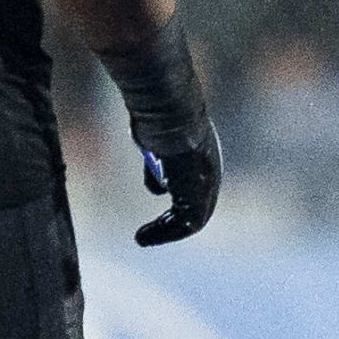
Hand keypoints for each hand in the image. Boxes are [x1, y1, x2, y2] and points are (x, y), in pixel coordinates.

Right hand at [96, 17, 217, 245]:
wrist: (166, 101)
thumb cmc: (153, 101)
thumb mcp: (148, 116)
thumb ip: (144, 129)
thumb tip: (131, 121)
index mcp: (199, 148)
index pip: (193, 177)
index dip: (177, 191)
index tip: (156, 192)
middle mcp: (207, 165)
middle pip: (196, 200)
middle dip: (175, 219)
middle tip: (151, 232)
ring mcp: (205, 178)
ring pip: (193, 216)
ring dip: (168, 231)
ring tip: (145, 238)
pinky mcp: (196, 189)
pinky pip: (186, 222)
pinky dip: (166, 233)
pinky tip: (145, 237)